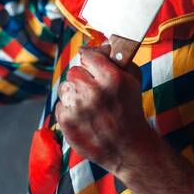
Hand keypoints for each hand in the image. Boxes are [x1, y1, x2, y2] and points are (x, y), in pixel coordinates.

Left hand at [54, 44, 154, 175]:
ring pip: (64, 88)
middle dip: (83, 79)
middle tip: (94, 90)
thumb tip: (100, 44)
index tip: (93, 66)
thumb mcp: (133, 80)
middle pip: (74, 71)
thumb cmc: (130, 111)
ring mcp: (78, 108)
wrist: (128, 148)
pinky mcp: (66, 123)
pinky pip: (60, 106)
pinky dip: (69, 111)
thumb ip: (117, 58)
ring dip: (74, 94)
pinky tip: (84, 118)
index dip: (91, 61)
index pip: (87, 55)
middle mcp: (93, 92)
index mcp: (111, 78)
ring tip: (89, 106)